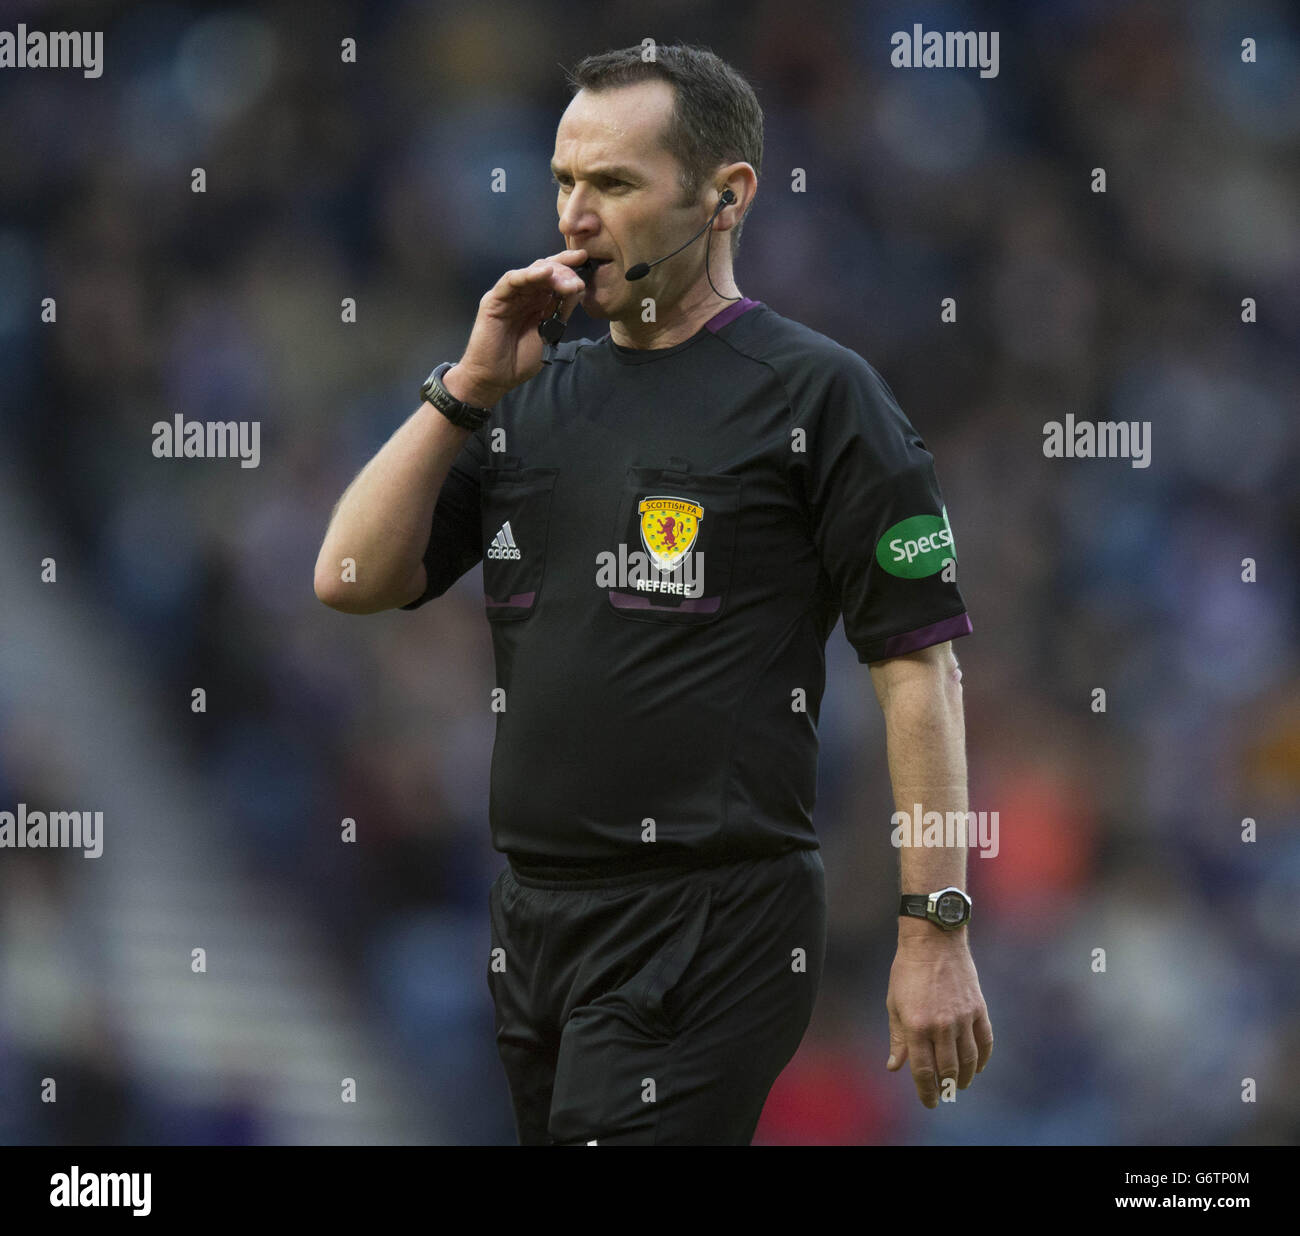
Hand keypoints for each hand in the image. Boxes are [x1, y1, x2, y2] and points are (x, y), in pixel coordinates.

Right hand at [450, 249, 590, 404]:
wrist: (496, 377)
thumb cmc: (520, 360)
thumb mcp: (549, 334)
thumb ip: (560, 312)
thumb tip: (577, 289)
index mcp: (536, 302)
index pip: (553, 278)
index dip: (569, 268)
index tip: (586, 260)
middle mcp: (523, 295)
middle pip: (543, 270)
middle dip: (564, 270)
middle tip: (579, 278)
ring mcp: (508, 296)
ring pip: (530, 273)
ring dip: (551, 273)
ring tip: (567, 280)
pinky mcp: (494, 300)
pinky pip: (511, 281)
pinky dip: (527, 275)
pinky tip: (545, 272)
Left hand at [885, 929, 992, 1107]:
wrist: (933, 940)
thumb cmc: (908, 971)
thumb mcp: (894, 1003)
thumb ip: (898, 1038)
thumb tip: (894, 1066)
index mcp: (917, 1025)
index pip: (923, 1070)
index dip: (926, 1091)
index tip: (929, 1102)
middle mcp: (941, 1025)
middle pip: (947, 1069)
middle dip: (945, 1088)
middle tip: (944, 1096)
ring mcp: (963, 1017)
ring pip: (968, 1059)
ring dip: (964, 1077)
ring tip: (959, 1085)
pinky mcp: (978, 1008)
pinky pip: (985, 1041)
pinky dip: (983, 1058)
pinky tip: (977, 1067)